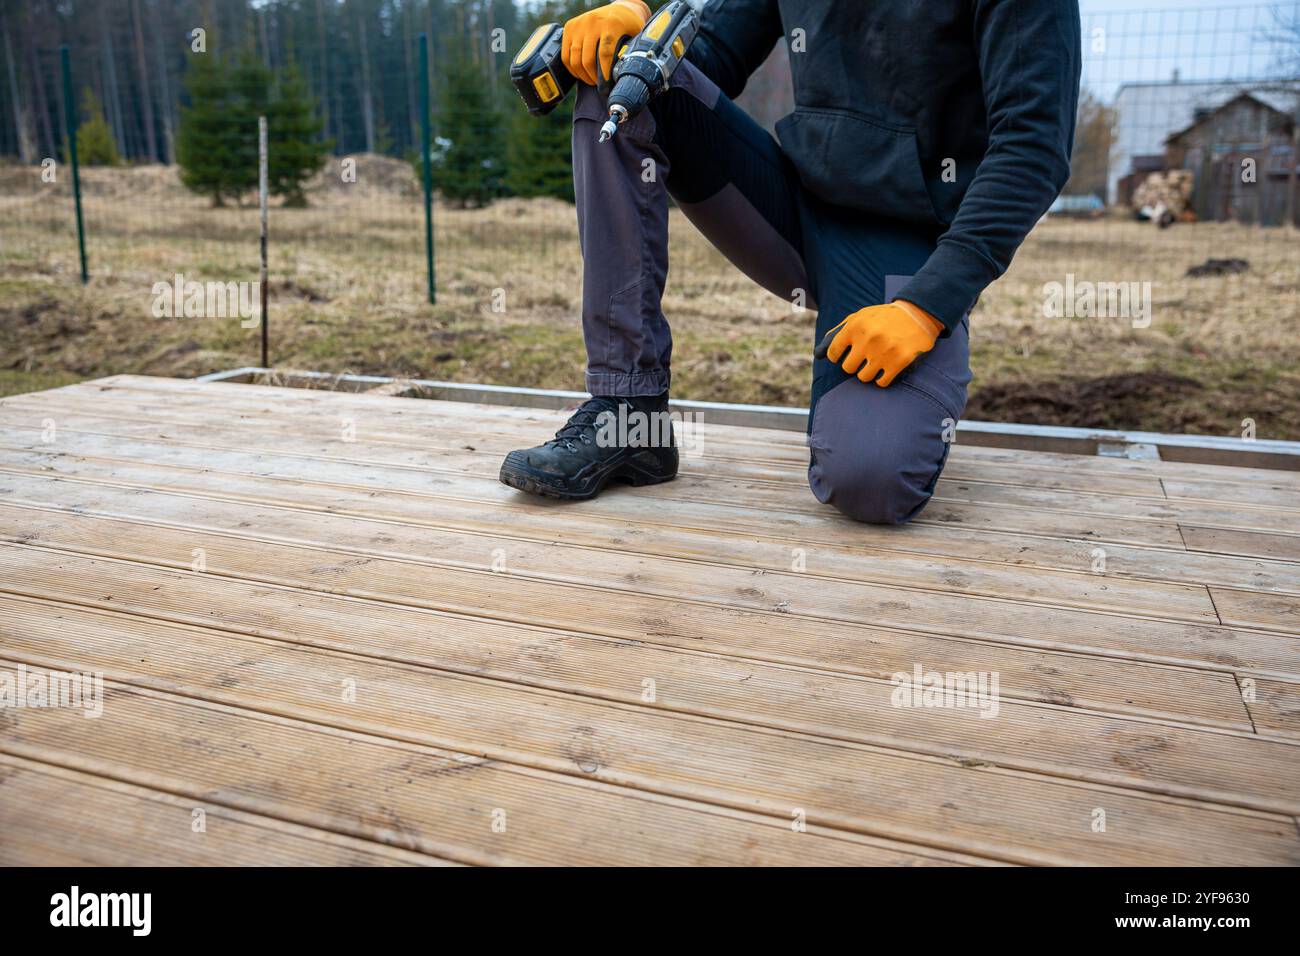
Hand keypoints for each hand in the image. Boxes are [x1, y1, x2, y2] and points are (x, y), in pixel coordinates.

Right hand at [562, 1, 649, 86]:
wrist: (619, 9)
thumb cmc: (629, 26)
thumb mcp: (636, 36)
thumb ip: (632, 52)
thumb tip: (626, 76)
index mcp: (611, 24)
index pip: (605, 53)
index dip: (604, 73)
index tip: (606, 85)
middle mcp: (592, 22)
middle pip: (587, 59)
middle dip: (592, 77)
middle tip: (599, 85)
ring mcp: (579, 24)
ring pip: (575, 59)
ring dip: (582, 75)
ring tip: (591, 80)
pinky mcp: (569, 27)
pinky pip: (565, 55)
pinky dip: (572, 68)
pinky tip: (580, 74)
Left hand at [815, 300, 942, 387]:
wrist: (918, 314)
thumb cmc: (883, 318)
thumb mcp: (859, 317)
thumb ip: (837, 334)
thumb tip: (818, 355)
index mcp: (855, 326)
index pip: (833, 353)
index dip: (838, 356)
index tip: (847, 353)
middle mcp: (868, 339)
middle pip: (848, 368)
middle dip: (855, 364)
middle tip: (865, 357)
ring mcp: (884, 351)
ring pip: (863, 377)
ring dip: (868, 372)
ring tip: (877, 361)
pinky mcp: (899, 361)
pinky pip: (881, 382)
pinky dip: (882, 378)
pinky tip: (887, 367)